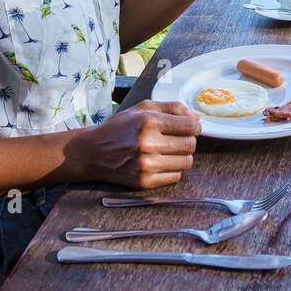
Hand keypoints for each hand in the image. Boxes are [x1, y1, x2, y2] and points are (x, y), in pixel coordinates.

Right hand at [80, 100, 200, 189]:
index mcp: (149, 121)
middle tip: (177, 139)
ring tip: (169, 151)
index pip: (190, 126)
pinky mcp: (144, 182)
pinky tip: (160, 162)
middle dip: (189, 140)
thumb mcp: (143, 108)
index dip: (195, 127)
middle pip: (190, 145)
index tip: (190, 127)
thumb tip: (198, 116)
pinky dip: (172, 169)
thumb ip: (172, 108)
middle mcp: (148, 143)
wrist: (93, 152)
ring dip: (182, 156)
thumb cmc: (119, 128)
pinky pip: (175, 177)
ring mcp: (146, 165)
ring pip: (186, 162)